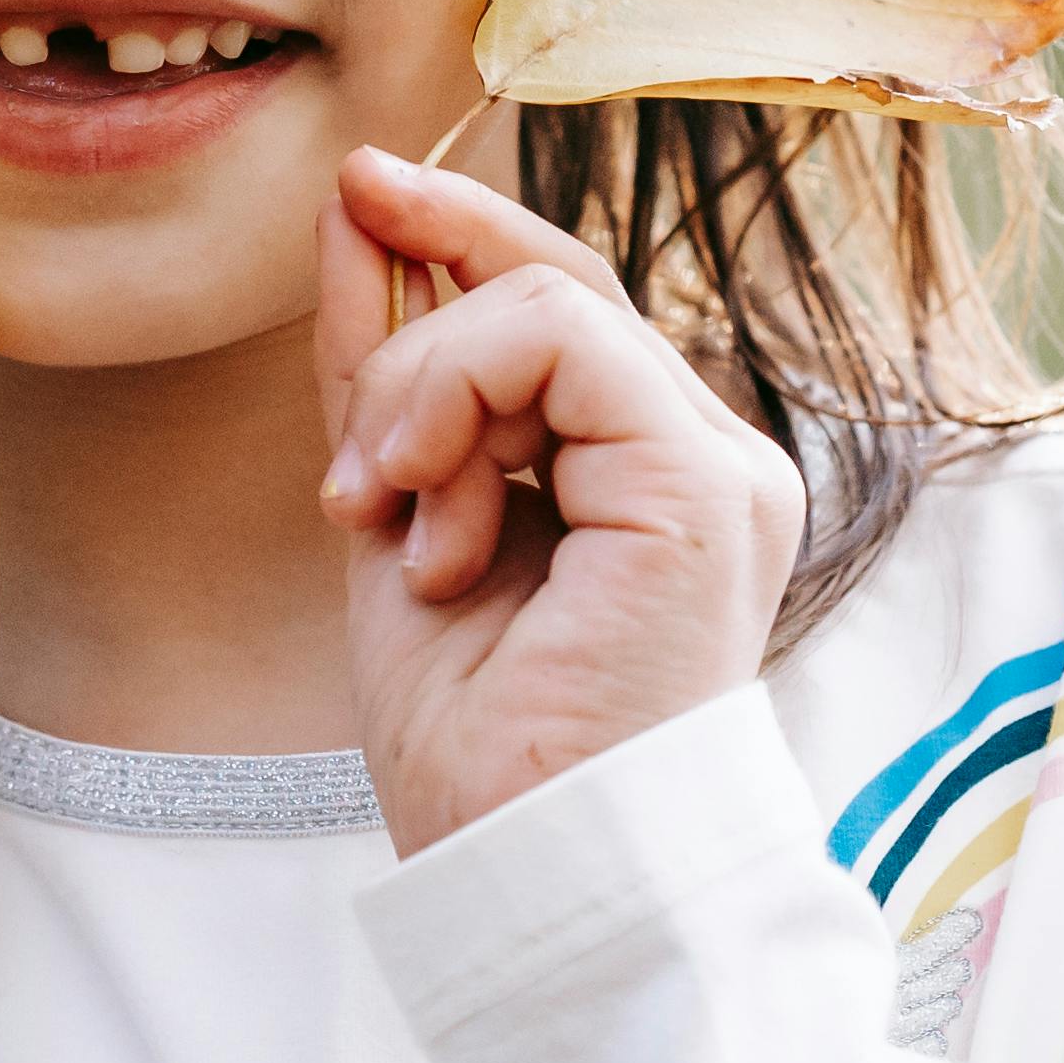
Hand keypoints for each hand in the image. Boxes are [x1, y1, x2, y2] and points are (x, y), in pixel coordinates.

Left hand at [316, 148, 805, 854]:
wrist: (528, 871)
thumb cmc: (476, 746)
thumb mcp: (399, 516)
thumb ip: (390, 377)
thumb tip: (359, 212)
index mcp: (647, 478)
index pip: (560, 308)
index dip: (458, 233)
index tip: (355, 191)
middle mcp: (703, 461)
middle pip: (562, 283)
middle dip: (430, 262)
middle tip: (343, 241)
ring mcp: (719, 469)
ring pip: (546, 304)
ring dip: (418, 390)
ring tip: (382, 512)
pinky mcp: (706, 486)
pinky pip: (560, 341)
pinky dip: (453, 398)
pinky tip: (418, 511)